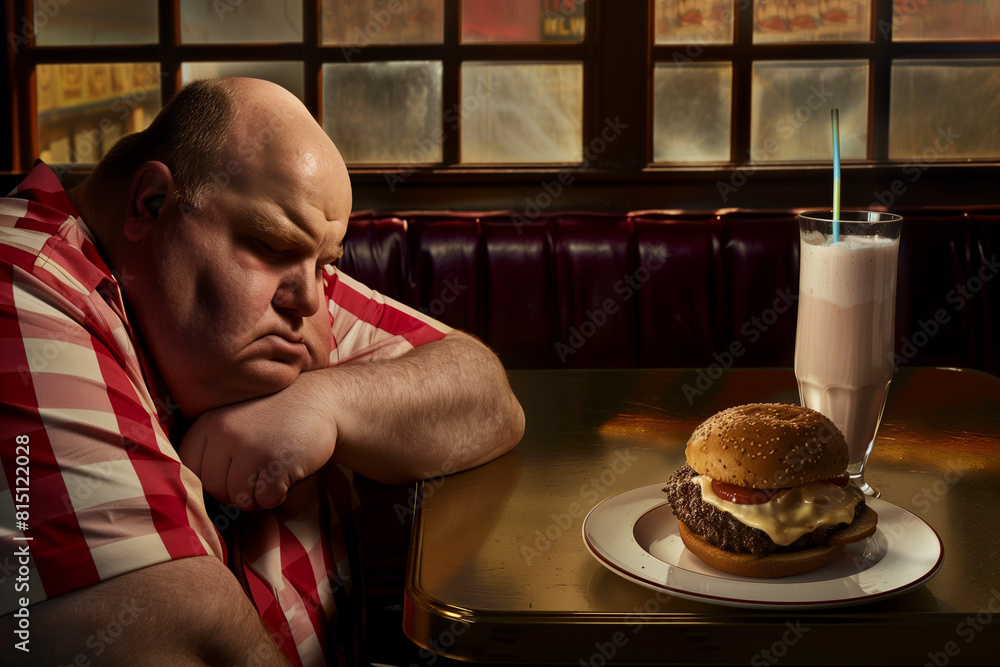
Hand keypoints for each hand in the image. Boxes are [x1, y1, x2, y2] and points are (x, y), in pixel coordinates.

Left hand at [179, 373, 337, 509]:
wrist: (320, 400)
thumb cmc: (275, 417)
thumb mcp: (234, 420)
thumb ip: (212, 449)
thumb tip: (197, 502)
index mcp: (208, 422)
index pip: (189, 470)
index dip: (212, 479)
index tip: (233, 471)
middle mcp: (223, 432)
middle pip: (214, 489)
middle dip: (237, 490)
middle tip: (259, 472)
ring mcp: (249, 447)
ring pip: (239, 498)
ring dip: (258, 495)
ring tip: (273, 471)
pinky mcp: (274, 462)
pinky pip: (266, 500)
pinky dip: (279, 495)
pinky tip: (288, 472)